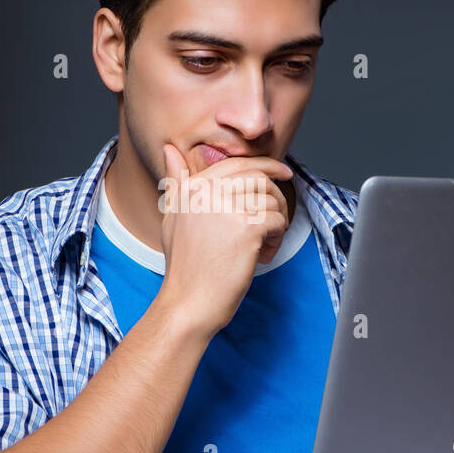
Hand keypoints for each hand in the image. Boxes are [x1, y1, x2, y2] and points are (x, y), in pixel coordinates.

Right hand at [155, 143, 292, 337]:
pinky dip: (278, 238)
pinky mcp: (247, 228)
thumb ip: (177, 183)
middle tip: (277, 220)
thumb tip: (169, 150)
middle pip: (260, 178)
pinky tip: (264, 254)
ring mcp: (228, 208)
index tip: (283, 174)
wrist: (188, 302)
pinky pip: (278, 220)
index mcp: (193, 187)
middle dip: (276, 196)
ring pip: (272, 200)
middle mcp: (209, 192)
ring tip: (265, 243)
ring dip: (278, 221)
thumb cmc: (184, 266)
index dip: (266, 165)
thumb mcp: (174, 218)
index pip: (238, 163)